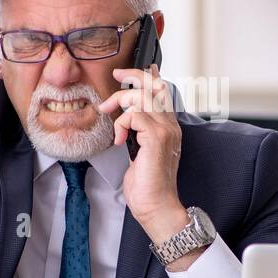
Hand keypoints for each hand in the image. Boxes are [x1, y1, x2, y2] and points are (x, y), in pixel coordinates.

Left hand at [100, 65, 197, 259]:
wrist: (156, 206)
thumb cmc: (147, 186)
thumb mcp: (139, 154)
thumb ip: (136, 135)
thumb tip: (123, 121)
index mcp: (168, 128)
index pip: (163, 92)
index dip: (149, 76)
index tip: (131, 71)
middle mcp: (170, 126)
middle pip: (155, 86)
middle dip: (133, 76)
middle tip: (116, 75)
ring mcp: (165, 131)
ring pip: (142, 96)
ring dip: (119, 101)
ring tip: (107, 113)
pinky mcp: (156, 138)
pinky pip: (133, 115)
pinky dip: (120, 123)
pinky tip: (118, 140)